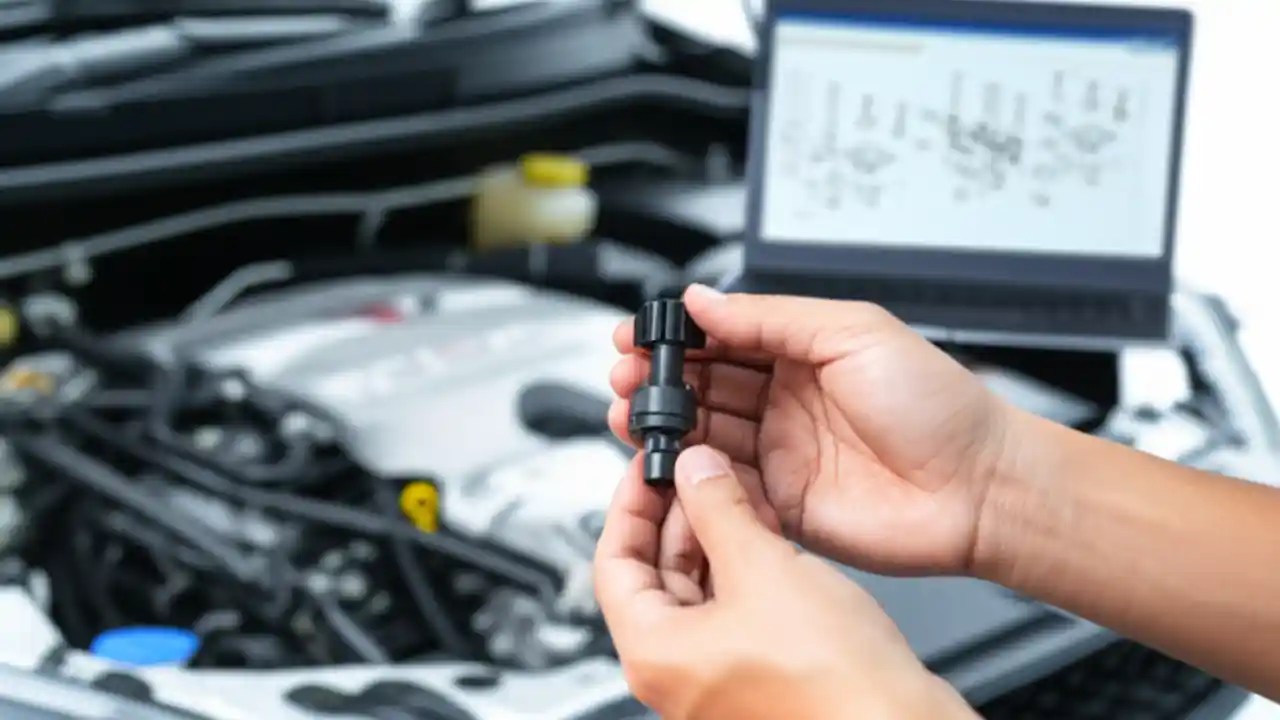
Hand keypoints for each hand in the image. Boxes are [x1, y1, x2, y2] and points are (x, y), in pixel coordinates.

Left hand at [594, 446, 974, 719]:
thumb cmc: (833, 683)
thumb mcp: (763, 568)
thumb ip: (719, 508)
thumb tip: (695, 470)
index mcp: (654, 655)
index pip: (612, 562)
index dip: (630, 504)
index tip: (649, 467)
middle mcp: (676, 673)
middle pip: (653, 574)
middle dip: (677, 515)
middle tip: (697, 469)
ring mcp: (715, 677)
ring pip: (695, 589)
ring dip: (713, 536)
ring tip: (734, 490)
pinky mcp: (755, 675)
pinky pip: (731, 608)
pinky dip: (740, 566)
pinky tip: (764, 531)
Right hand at [608, 285, 1014, 575]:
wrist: (979, 488)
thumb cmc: (937, 405)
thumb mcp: (852, 333)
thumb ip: (772, 317)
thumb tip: (704, 300)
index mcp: (804, 353)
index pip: (725, 337)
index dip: (678, 337)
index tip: (638, 336)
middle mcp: (787, 402)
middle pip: (705, 386)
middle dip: (659, 380)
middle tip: (627, 378)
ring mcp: (782, 454)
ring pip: (705, 435)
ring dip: (664, 424)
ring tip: (631, 415)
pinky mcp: (781, 505)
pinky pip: (723, 488)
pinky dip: (690, 476)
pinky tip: (667, 461)